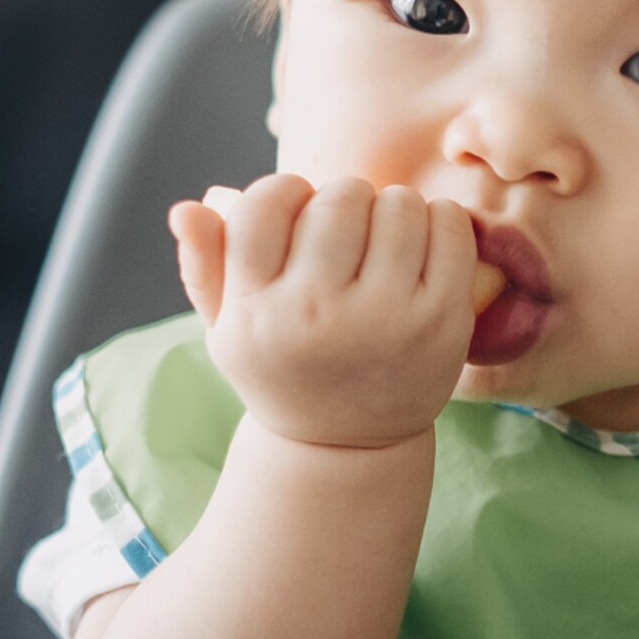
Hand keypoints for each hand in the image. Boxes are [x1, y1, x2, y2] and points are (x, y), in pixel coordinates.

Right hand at [167, 175, 480, 450]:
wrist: (347, 446)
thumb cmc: (283, 368)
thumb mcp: (227, 330)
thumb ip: (203, 265)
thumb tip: (187, 207)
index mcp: (255, 313)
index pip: (264, 205)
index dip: (284, 192)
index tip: (296, 212)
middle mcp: (317, 316)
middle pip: (339, 198)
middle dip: (344, 199)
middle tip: (346, 229)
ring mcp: (385, 320)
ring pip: (399, 204)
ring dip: (393, 207)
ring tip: (383, 237)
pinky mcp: (442, 321)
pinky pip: (451, 228)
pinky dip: (442, 220)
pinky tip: (423, 243)